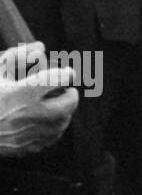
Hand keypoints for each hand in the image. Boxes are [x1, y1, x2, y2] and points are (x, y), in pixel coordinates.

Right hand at [0, 42, 78, 158]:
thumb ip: (16, 56)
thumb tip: (40, 46)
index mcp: (20, 92)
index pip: (56, 79)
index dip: (66, 73)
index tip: (66, 72)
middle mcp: (26, 114)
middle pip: (67, 104)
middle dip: (71, 95)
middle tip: (67, 90)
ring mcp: (26, 133)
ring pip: (61, 123)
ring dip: (65, 113)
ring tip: (58, 105)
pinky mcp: (23, 147)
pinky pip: (50, 139)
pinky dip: (54, 129)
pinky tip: (47, 122)